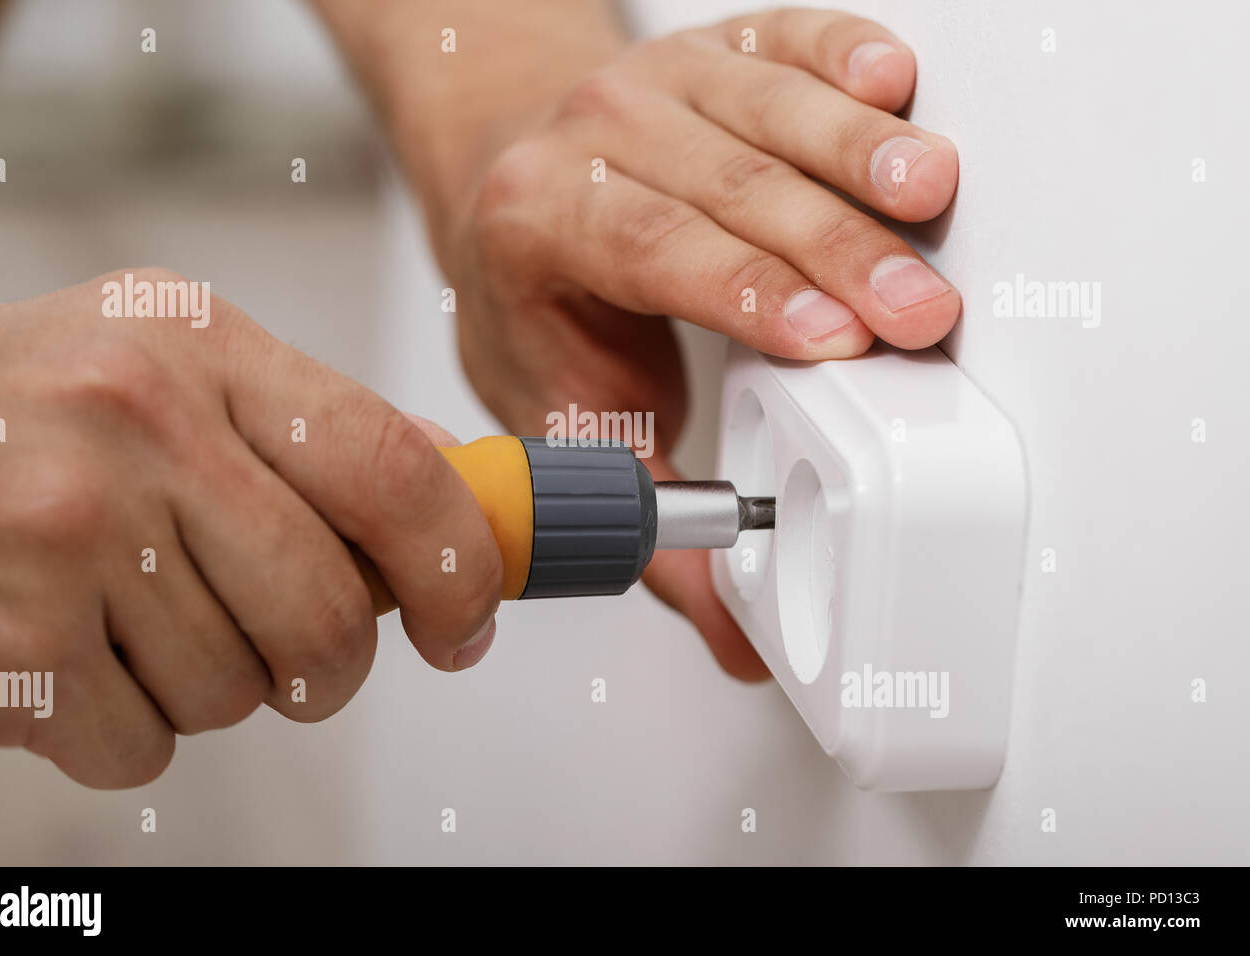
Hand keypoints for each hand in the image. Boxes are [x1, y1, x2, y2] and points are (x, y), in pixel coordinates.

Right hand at [0, 270, 502, 786]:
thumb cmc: (16, 421)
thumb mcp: (159, 367)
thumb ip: (309, 425)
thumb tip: (454, 483)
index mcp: (194, 342)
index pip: (391, 465)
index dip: (459, 563)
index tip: (469, 619)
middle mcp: (133, 421)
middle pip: (329, 612)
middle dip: (329, 662)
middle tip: (292, 651)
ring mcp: (62, 532)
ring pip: (239, 692)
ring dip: (206, 684)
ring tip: (121, 613)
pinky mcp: (5, 645)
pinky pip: (144, 745)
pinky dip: (120, 725)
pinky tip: (61, 651)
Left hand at [437, 9, 959, 679]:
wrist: (508, 180)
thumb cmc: (538, 298)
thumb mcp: (566, 416)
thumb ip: (649, 520)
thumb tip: (731, 634)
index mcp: (541, 223)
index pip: (653, 249)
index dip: (747, 292)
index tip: (833, 338)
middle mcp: (599, 136)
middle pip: (729, 187)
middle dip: (833, 248)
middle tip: (917, 309)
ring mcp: (660, 81)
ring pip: (768, 107)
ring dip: (859, 151)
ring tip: (931, 192)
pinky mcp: (717, 53)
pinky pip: (786, 40)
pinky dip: (843, 53)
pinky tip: (892, 81)